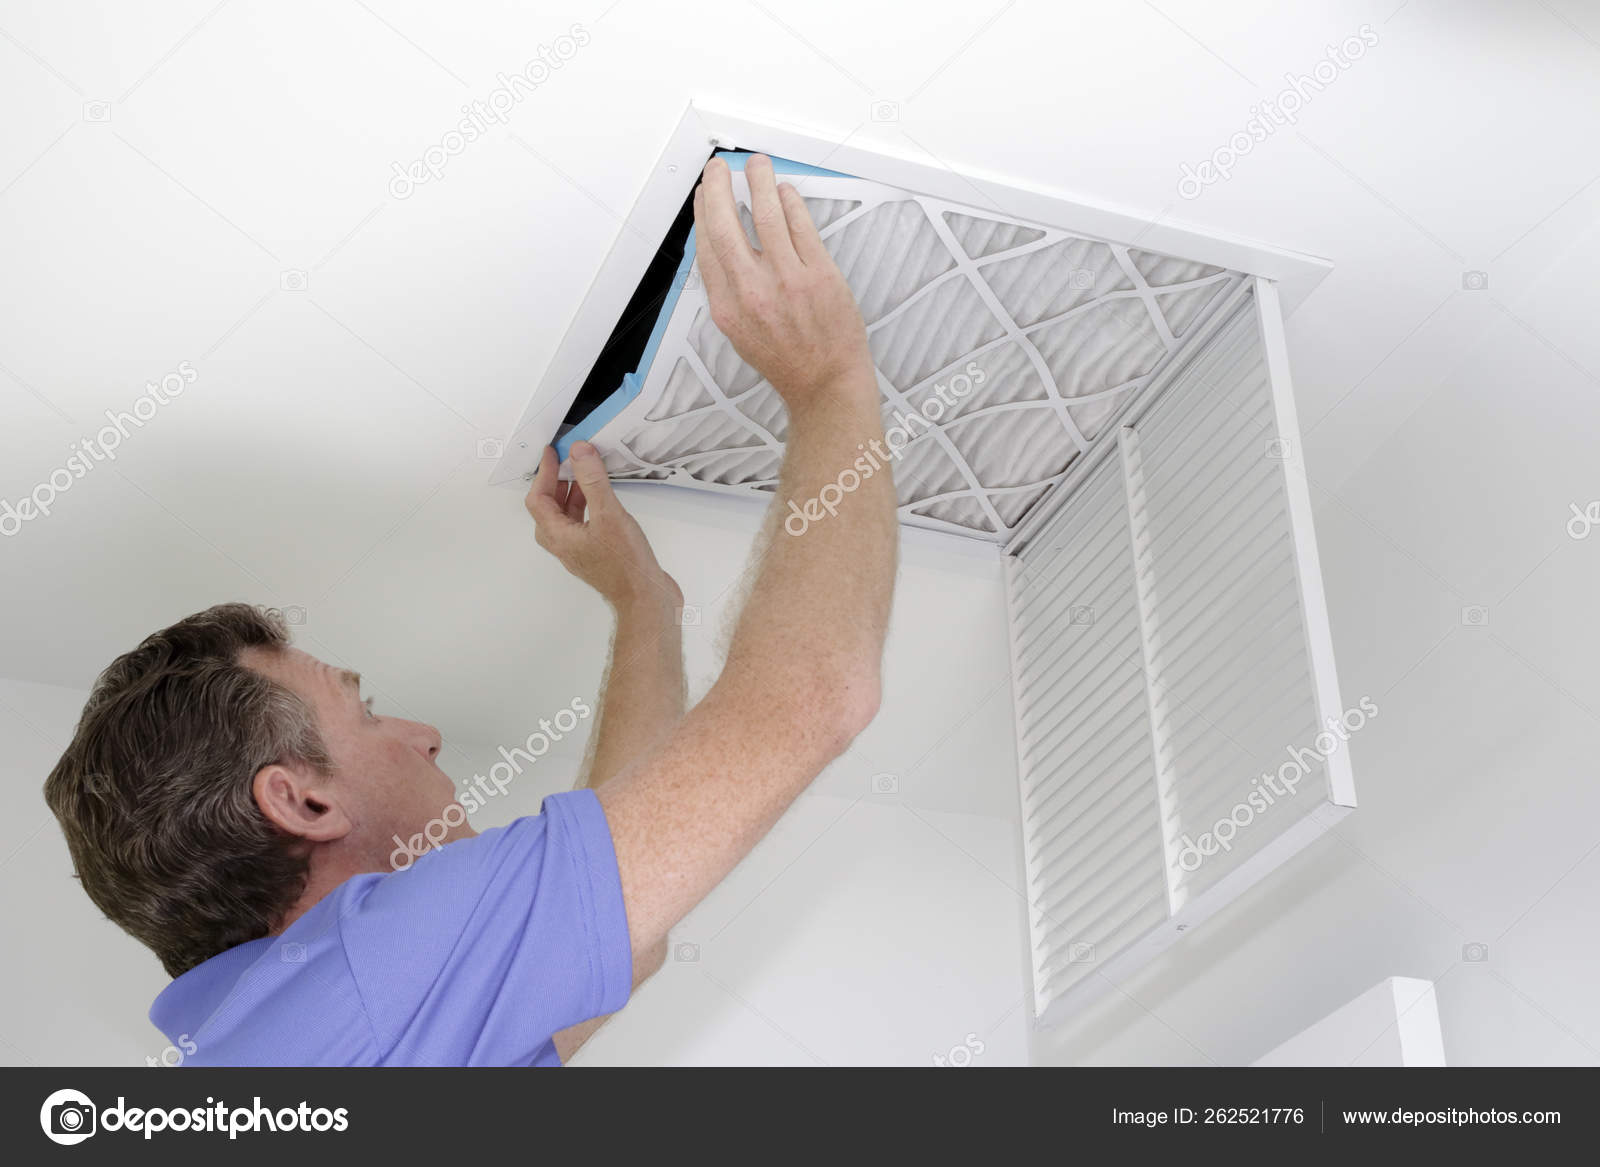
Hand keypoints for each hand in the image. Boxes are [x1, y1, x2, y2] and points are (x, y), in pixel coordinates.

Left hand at [524, 442, 681, 610]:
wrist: (646, 598)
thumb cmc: (625, 567)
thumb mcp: (608, 514)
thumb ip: (593, 481)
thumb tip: (580, 453)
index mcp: (559, 536)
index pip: (538, 499)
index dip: (544, 473)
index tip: (553, 453)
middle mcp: (565, 545)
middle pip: (549, 508)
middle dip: (556, 481)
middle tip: (567, 461)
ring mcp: (580, 550)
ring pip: (566, 517)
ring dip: (572, 493)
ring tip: (586, 474)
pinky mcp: (597, 554)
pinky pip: (583, 524)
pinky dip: (587, 506)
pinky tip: (603, 500)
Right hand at [693, 155, 875, 415]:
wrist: (825, 383)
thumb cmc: (787, 360)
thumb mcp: (740, 332)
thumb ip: (729, 291)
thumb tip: (721, 246)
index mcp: (727, 308)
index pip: (705, 248)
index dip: (701, 214)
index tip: (702, 196)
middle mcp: (752, 292)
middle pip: (725, 225)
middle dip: (718, 188)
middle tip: (719, 168)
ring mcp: (787, 281)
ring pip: (766, 215)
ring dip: (758, 181)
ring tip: (756, 164)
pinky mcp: (819, 274)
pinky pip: (801, 226)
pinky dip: (790, 202)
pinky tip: (785, 192)